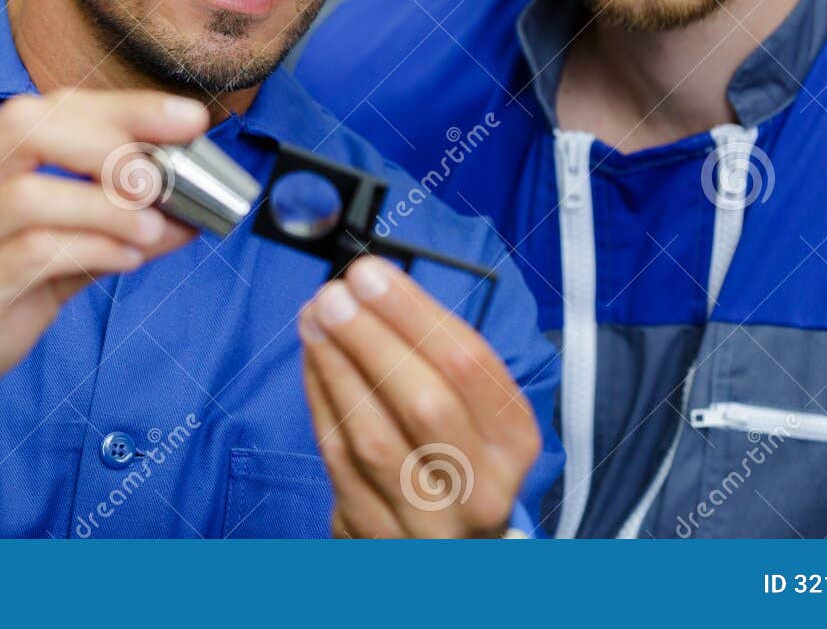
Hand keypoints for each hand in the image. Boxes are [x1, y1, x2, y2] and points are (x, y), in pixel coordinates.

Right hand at [0, 88, 207, 521]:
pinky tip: (124, 258)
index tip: (187, 118)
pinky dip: (89, 249)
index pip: (44, 110)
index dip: (120, 106)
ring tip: (153, 225)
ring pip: (29, 193)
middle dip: (112, 137)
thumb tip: (180, 216)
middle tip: (167, 170)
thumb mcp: (37, 266)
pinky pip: (28, 255)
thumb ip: (100, 234)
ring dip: (105, 204)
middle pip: (28, 127)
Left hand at [298, 256, 540, 537]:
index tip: (371, 275)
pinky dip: (321, 404)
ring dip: (337, 367)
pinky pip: (340, 463)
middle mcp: (481, 488)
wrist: (449, 551)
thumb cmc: (457, 458)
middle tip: (334, 295)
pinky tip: (313, 362)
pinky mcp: (378, 537)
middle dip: (372, 339)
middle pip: (424, 402)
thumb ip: (436, 356)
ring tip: (315, 319)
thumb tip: (374, 290)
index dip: (414, 314)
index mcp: (513, 442)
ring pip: (375, 437)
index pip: (468, 366)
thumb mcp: (476, 412)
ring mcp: (429, 521)